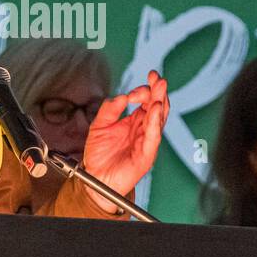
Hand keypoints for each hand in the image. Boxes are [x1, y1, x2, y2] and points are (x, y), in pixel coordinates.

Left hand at [80, 70, 169, 212]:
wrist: (95, 179)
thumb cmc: (99, 155)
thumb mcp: (98, 126)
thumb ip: (109, 110)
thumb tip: (121, 96)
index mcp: (134, 121)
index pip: (145, 100)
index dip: (143, 91)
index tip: (135, 90)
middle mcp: (143, 129)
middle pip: (156, 106)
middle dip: (158, 91)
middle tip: (157, 77)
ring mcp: (146, 141)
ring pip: (159, 119)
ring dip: (160, 103)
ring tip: (159, 89)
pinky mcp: (146, 154)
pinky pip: (154, 137)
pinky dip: (155, 122)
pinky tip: (155, 110)